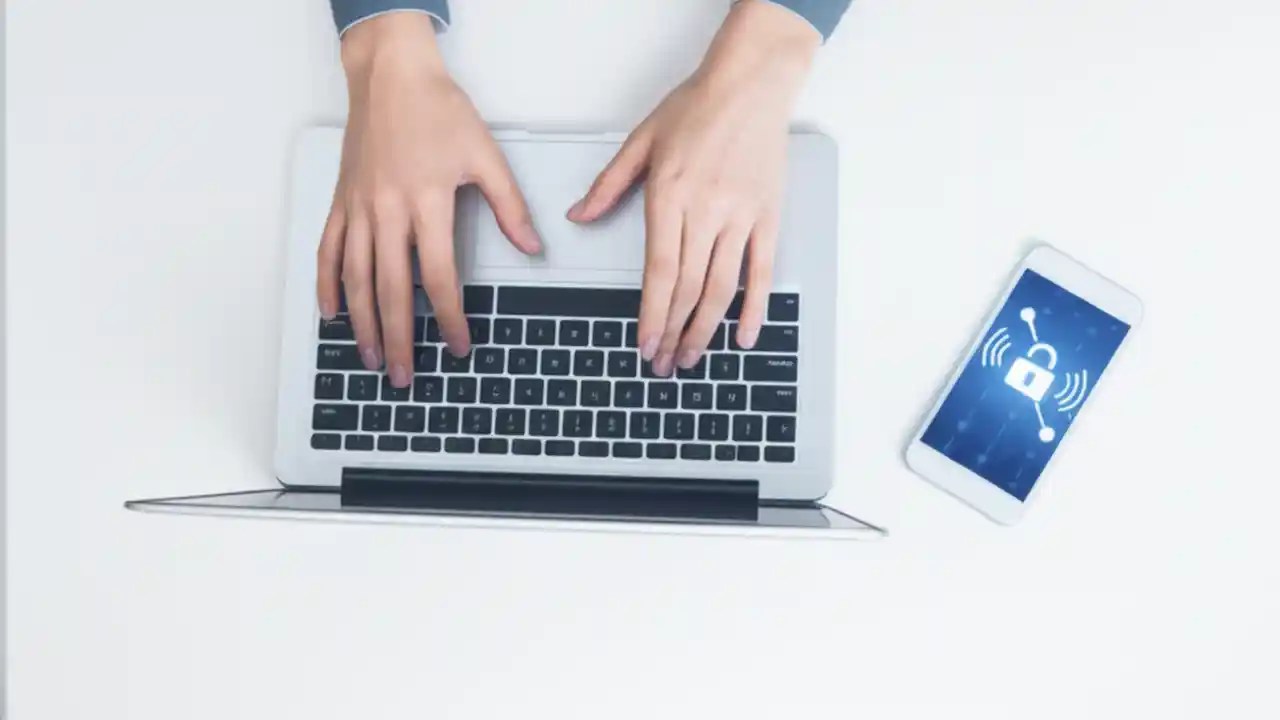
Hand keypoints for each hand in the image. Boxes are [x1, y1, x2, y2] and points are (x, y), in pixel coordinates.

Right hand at [317, 13, 540, 386]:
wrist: (390, 75)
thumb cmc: (437, 110)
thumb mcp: (486, 155)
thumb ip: (509, 206)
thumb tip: (532, 248)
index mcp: (426, 202)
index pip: (438, 276)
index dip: (449, 317)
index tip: (458, 346)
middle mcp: (386, 211)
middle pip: (391, 289)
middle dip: (399, 338)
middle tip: (405, 376)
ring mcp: (358, 208)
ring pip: (355, 278)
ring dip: (362, 323)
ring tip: (370, 357)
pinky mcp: (341, 201)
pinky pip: (328, 251)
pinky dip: (328, 284)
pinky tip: (332, 313)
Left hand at [567, 0, 818, 375]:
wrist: (752, 82)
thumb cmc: (698, 105)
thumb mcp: (641, 140)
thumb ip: (609, 184)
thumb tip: (578, 215)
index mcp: (670, 196)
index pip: (659, 271)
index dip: (652, 314)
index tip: (644, 343)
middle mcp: (706, 211)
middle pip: (688, 288)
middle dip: (674, 332)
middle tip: (664, 364)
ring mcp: (740, 216)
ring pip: (722, 286)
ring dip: (705, 329)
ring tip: (692, 357)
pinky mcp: (768, 216)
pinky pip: (762, 270)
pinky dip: (754, 306)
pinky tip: (743, 335)